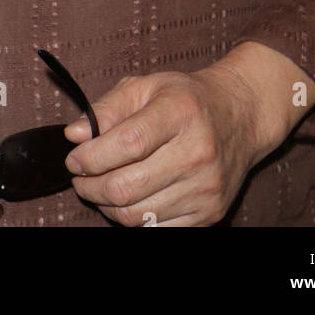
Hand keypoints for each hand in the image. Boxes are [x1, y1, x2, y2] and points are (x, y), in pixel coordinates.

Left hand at [63, 62, 265, 227]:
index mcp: (180, 112)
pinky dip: (133, 218)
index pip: (128, 143)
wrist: (240, 117)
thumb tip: (74, 135)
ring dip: (106, 204)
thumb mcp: (147, 86)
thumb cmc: (187, 99)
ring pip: (137, 214)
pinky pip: (156, 228)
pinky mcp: (210, 213)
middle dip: (90, 186)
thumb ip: (108, 108)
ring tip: (99, 186)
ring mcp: (206, 187)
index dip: (91, 156)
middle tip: (80, 176)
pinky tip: (128, 198)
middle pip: (127, 186)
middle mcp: (197, 151)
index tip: (74, 158)